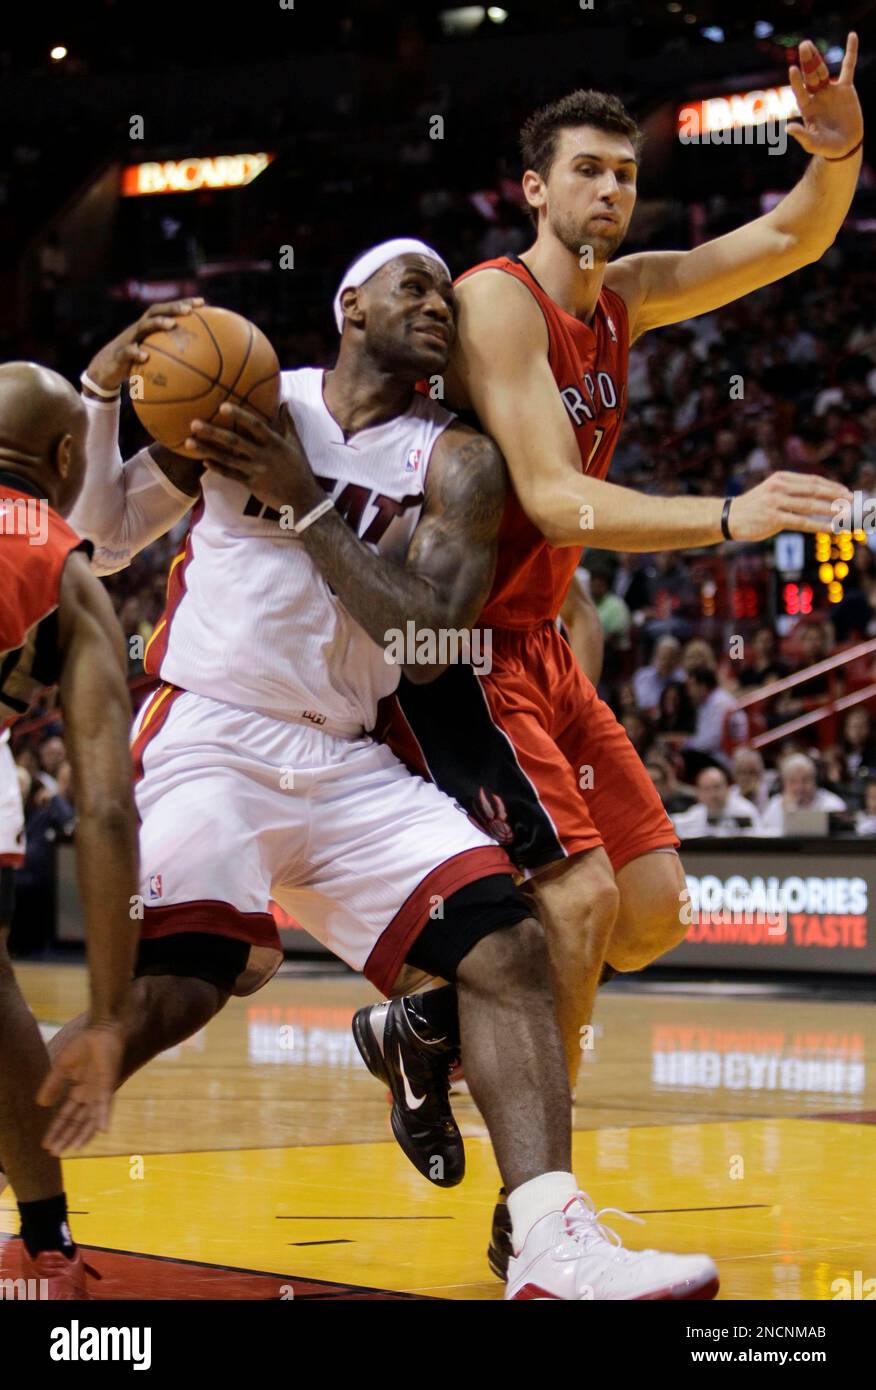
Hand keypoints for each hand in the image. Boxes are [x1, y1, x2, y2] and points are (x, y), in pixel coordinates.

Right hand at [38, 1022, 124, 1154]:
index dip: (55, 1130)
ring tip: (72, 1149)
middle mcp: (90, 1096)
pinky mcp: (108, 1085)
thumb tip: (41, 1105)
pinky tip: (102, 1131)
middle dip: (66, 1137)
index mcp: (78, 1092)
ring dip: (82, 1134)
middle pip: (76, 1122)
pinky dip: (103, 1117)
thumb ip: (53, 1085)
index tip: (45, 1145)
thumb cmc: (83, 1045)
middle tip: (54, 1153)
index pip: (65, 1116)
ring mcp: (99, 1092)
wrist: (99, 1030)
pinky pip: (105, 1104)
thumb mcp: (61, 1067)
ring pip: (90, 1119)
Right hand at [84, 298, 204, 394]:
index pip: (167, 310)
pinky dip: (136, 352)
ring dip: (157, 323)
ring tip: (172, 325)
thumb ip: (171, 355)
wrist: (106, 370)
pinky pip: (127, 352)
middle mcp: (139, 328)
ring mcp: (128, 339)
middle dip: (172, 308)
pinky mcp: (119, 354)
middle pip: (155, 311)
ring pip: (142, 326)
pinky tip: (145, 356)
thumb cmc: (135, 363)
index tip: (202, 302)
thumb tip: (200, 366)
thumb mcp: (154, 357)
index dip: (182, 304)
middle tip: (189, 310)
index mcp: (148, 327)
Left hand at [189, 402, 325, 520]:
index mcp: (274, 443)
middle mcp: (262, 456)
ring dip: (207, 450)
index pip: (255, 425)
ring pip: (227, 459)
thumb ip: (288, 423)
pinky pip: (231, 475)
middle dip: (213, 432)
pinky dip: (217, 468)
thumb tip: (284, 402)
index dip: (239, 415)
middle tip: (194, 423)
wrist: (302, 499)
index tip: (222, 406)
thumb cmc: (300, 469)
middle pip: (234, 442)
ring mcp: (255, 471)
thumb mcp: (296, 444)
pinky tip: (204, 461)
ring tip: (189, 442)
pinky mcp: (251, 484)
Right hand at [728, 471, 852, 541]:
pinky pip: (802, 522)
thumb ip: (792, 492)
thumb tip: (819, 498)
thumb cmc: (754, 507)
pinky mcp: (774, 518)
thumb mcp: (772, 492)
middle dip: (836, 496)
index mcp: (781, 478)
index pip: (812, 480)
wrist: (729, 517)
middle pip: (814, 490)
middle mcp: (779, 487)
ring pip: (810, 505)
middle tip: (851, 502)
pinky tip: (832, 528)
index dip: (832, 486)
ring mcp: (776, 502)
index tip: (846, 492)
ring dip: (831, 510)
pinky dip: (819, 525)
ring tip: (846, 515)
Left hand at [787, 34, 862, 158]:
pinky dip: (850, 52)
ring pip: (822, 70)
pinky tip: (851, 36)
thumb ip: (801, 135)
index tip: (792, 69)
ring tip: (808, 44)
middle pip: (810, 76)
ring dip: (816, 57)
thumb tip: (787, 129)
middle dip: (807, 61)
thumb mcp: (813, 143)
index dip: (797, 81)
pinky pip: (848, 67)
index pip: (800, 91)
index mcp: (807, 107)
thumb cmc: (826, 147)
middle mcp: (816, 96)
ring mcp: (830, 90)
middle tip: (803, 45)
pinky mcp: (845, 88)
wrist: (845, 145)